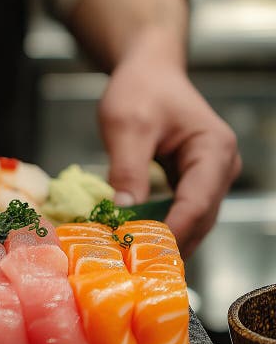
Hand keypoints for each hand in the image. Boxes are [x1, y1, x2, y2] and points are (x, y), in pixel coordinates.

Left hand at [98, 31, 240, 257]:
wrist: (147, 72)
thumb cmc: (140, 90)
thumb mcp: (127, 125)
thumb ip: (127, 168)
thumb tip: (122, 211)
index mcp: (213, 151)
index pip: (196, 203)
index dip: (172, 233)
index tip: (143, 255)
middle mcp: (220, 168)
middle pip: (199, 219)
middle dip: (169, 245)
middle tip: (134, 271)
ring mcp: (208, 179)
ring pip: (192, 222)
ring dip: (165, 243)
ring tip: (133, 265)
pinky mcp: (191, 184)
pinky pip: (180, 215)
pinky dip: (161, 230)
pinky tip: (136, 246)